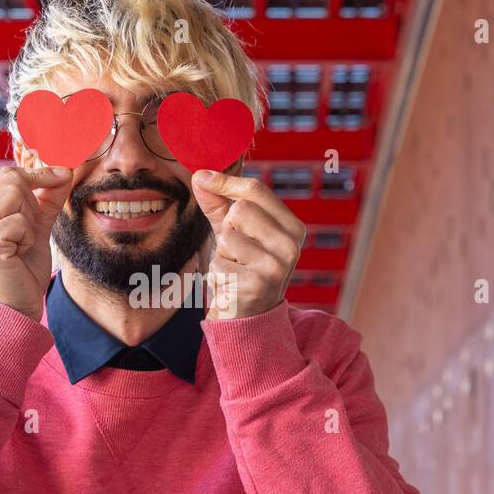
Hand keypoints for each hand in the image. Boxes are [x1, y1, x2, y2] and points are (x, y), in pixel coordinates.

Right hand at [0, 166, 73, 321]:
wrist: (15, 309)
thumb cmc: (22, 271)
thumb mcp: (36, 227)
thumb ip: (47, 198)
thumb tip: (65, 169)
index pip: (7, 173)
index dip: (39, 175)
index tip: (63, 176)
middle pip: (13, 179)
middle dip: (32, 205)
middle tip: (27, 234)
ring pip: (16, 195)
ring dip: (29, 222)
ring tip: (19, 246)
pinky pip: (20, 221)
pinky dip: (28, 238)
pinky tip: (16, 256)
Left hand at [192, 170, 306, 320]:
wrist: (249, 318)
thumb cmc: (241, 268)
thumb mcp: (234, 232)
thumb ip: (219, 204)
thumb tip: (200, 175)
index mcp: (293, 228)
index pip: (257, 191)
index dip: (225, 182)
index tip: (202, 177)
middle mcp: (291, 246)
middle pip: (240, 211)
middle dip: (227, 228)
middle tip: (235, 250)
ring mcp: (276, 267)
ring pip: (227, 237)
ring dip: (221, 254)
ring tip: (234, 268)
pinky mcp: (256, 285)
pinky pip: (219, 263)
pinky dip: (217, 273)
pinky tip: (231, 284)